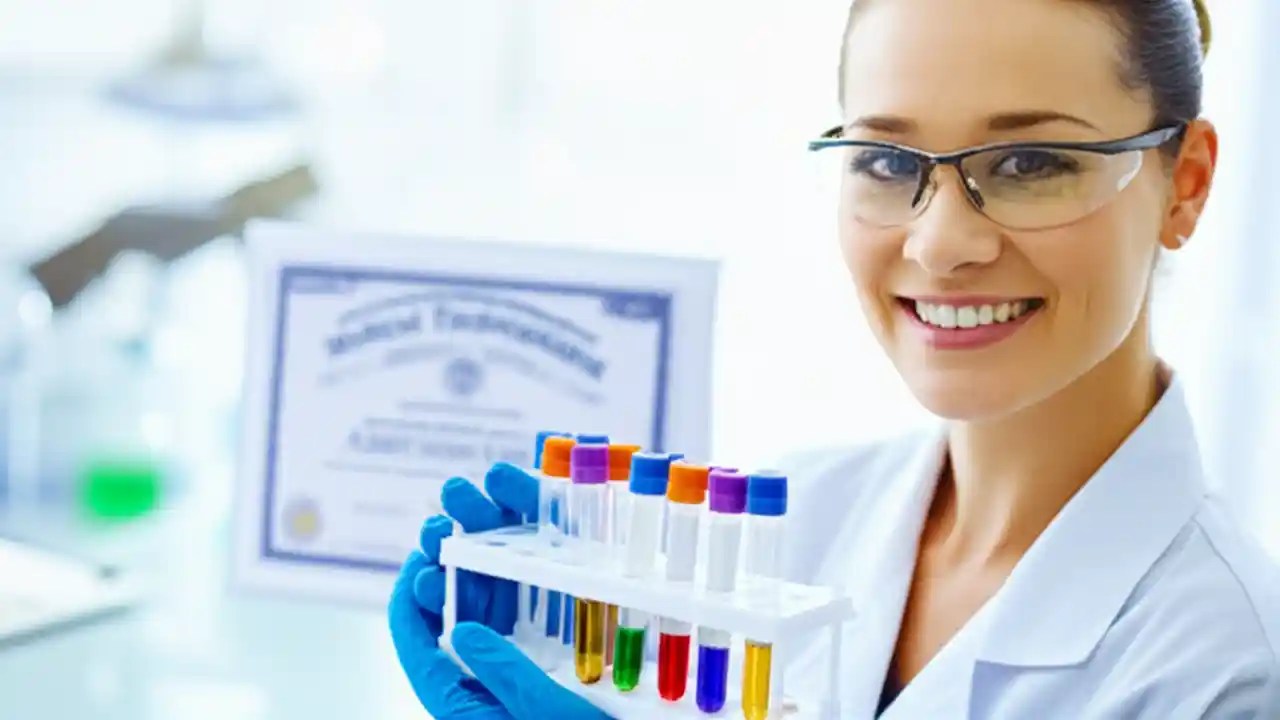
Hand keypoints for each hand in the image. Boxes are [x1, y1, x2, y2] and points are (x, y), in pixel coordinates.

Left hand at [389, 462, 609, 719]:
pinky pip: (545, 581)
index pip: (416, 637)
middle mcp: (491, 666)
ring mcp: (529, 646)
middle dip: (453, 543)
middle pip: (456, 595)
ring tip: (491, 489)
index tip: (422, 544)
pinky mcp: (569, 633)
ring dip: (493, 532)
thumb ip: (504, 675)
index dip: (411, 588)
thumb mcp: (544, 718)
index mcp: (465, 696)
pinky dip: (543, 542)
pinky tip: (543, 508)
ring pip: (499, 579)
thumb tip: (460, 627)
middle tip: (455, 505)